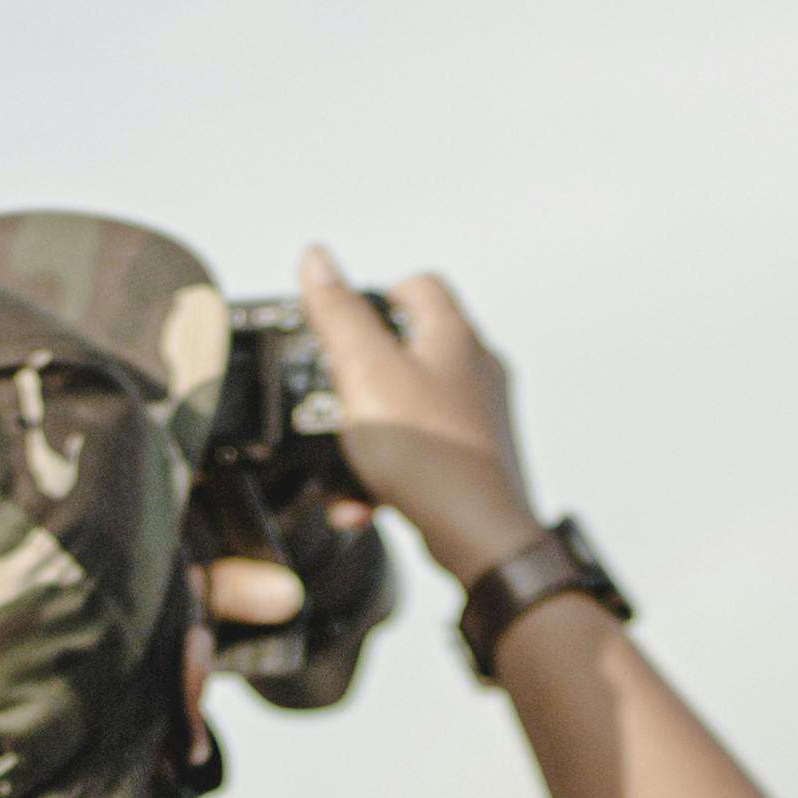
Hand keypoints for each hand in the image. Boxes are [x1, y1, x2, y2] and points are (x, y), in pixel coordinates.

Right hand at [291, 248, 541, 584]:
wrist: (480, 537)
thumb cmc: (431, 455)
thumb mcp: (365, 373)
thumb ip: (338, 316)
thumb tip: (317, 259)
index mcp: (454, 336)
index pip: (419, 286)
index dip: (377, 295)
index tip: (344, 322)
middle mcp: (475, 371)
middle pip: (408, 352)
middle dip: (360, 380)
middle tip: (331, 399)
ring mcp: (478, 419)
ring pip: (408, 412)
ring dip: (367, 436)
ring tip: (340, 464)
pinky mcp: (474, 463)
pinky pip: (419, 457)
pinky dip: (385, 474)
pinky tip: (360, 501)